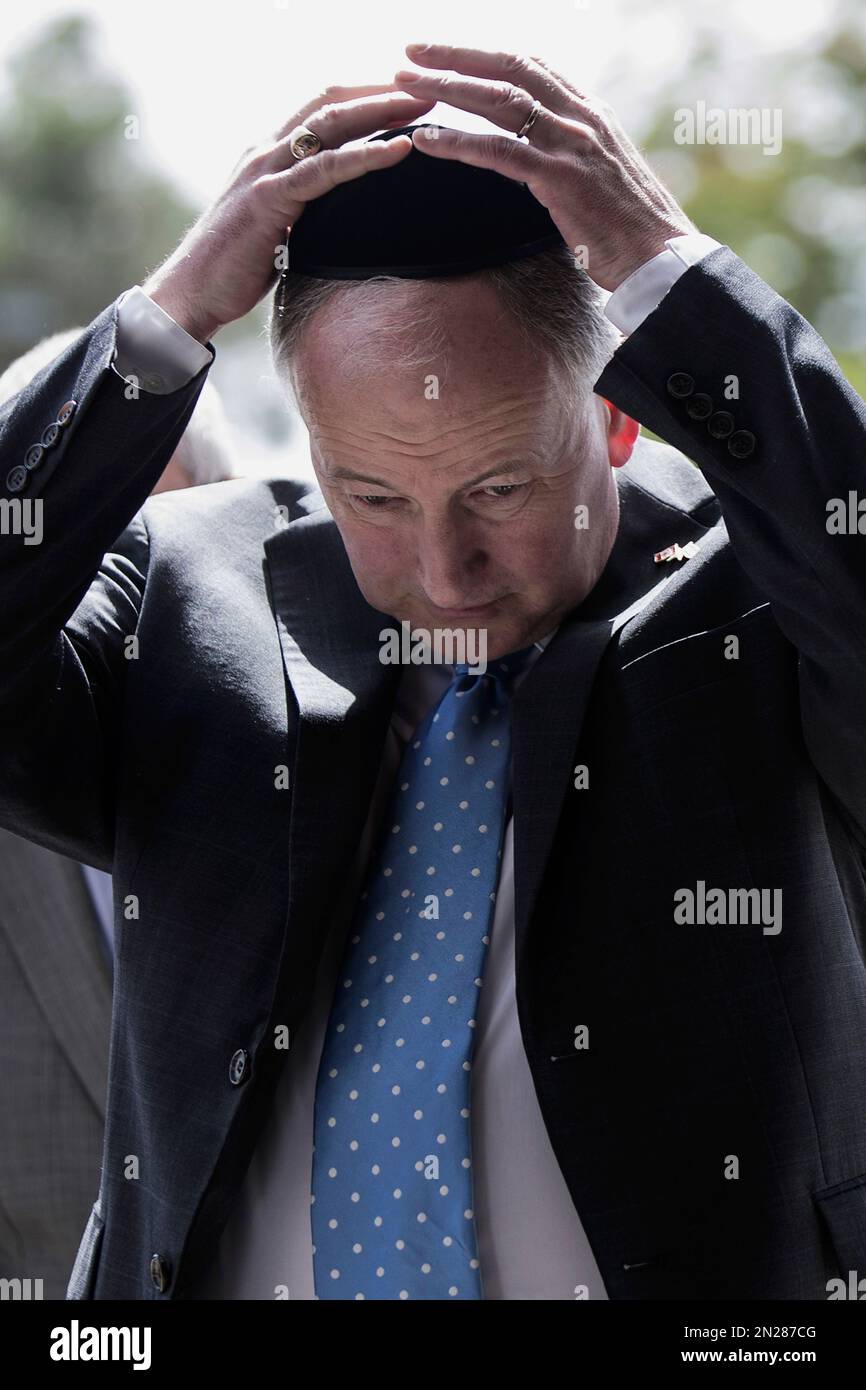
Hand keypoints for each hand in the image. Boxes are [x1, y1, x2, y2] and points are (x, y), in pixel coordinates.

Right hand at [143, 85, 435, 341]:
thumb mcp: (275, 230)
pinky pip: (325, 169)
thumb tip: (336, 222)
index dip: (363, 98)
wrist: (191, 292)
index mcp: (267, 155)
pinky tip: (400, 150)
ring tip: (424, 109)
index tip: (403, 99)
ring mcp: (265, 170)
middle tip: (428, 92)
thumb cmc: (233, 269)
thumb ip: (301, 213)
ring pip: (332, 125)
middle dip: (381, 93)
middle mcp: (265, 150)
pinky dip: (366, 156)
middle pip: (331, 104)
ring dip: (383, 112)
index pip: (321, 110)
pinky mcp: (269, 198)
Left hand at [394, 43, 697, 292]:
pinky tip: (426, 139)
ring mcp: (571, 146)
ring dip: (446, 89)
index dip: (485, 54)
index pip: (531, 66)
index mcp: (590, 113)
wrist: (663, 259)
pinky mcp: (561, 180)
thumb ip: (570, 156)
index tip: (447, 51)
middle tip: (411, 51)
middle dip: (456, 56)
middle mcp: (580, 118)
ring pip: (498, 101)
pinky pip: (499, 153)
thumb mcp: (601, 177)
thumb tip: (538, 159)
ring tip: (404, 84)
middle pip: (509, 69)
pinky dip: (458, 143)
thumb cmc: (630, 229)